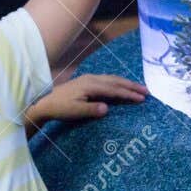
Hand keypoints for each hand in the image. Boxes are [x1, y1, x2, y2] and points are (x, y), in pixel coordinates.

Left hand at [24, 73, 146, 131]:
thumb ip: (91, 110)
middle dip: (132, 86)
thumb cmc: (59, 108)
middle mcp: (92, 79)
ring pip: (112, 78)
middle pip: (116, 81)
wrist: (43, 101)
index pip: (115, 89)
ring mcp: (89, 78)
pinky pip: (107, 79)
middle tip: (147, 91)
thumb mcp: (74, 111)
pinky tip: (121, 85)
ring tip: (138, 88)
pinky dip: (118, 82)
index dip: (129, 94)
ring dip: (126, 83)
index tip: (142, 98)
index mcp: (91, 85)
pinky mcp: (86, 81)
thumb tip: (107, 108)